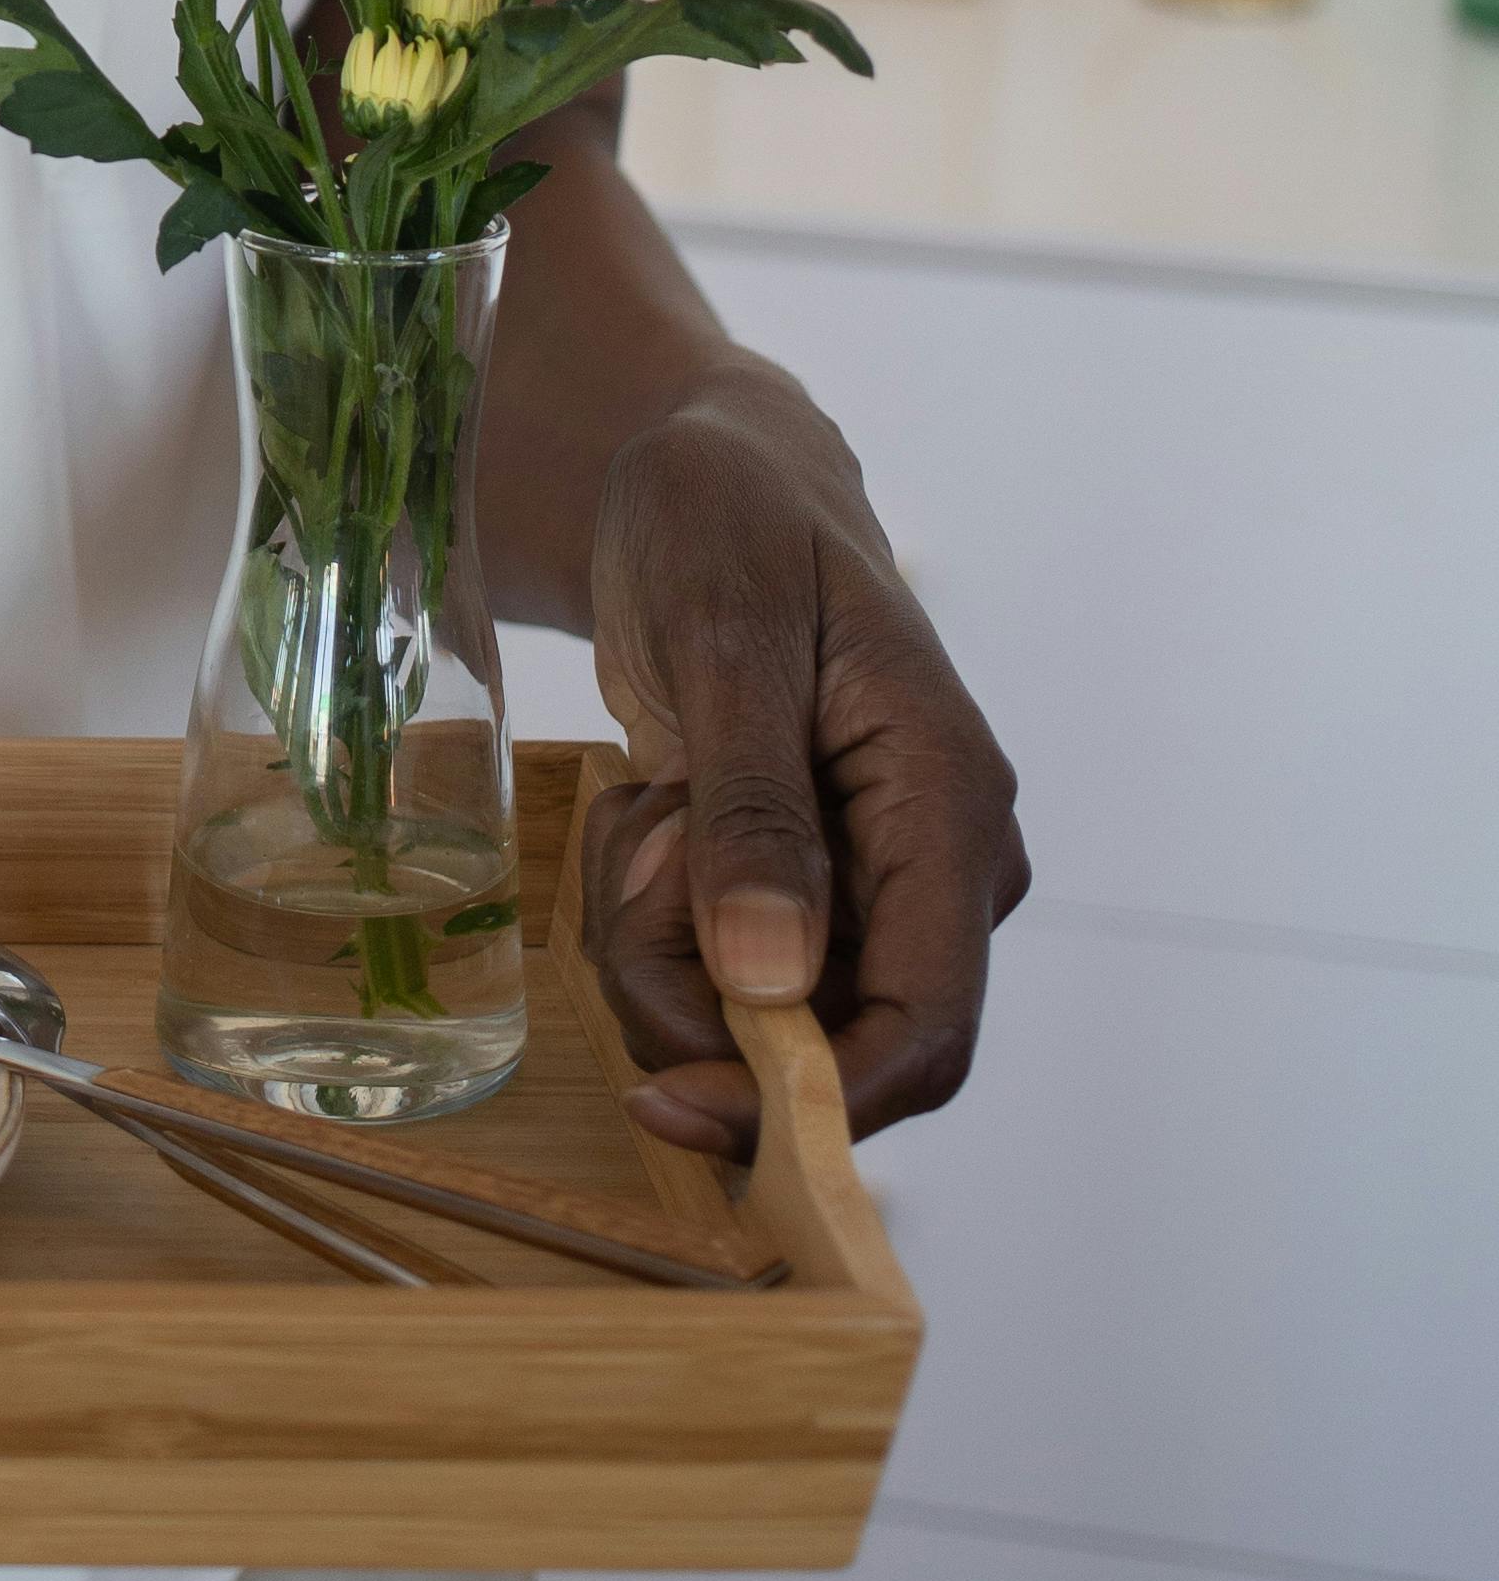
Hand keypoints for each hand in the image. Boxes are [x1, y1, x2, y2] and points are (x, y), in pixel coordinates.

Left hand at [579, 359, 1026, 1157]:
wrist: (707, 474)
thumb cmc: (728, 521)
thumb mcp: (725, 638)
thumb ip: (751, 810)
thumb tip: (771, 982)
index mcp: (950, 805)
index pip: (925, 1029)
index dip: (814, 1102)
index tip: (673, 1106)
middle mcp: (935, 871)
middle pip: (818, 1043)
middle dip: (690, 986)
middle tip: (629, 836)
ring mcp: (871, 888)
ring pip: (747, 1017)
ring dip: (655, 936)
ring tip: (643, 793)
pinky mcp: (805, 891)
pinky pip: (712, 971)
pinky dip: (651, 914)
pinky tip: (650, 804)